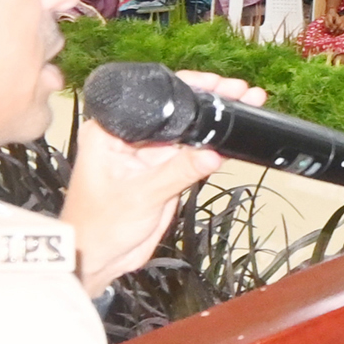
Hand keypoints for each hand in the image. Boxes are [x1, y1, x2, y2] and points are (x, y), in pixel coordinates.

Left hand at [63, 70, 259, 294]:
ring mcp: (148, 154)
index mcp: (109, 130)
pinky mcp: (163, 171)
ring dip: (213, 124)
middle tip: (240, 93)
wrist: (100, 258)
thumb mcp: (141, 195)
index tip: (216, 86)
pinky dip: (211, 148)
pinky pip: (191, 155)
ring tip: (246, 108)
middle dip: (208, 100)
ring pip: (187, 132)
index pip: (153, 99)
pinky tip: (232, 140)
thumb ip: (178, 172)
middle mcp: (129, 137)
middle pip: (174, 111)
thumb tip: (212, 153)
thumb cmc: (97, 226)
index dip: (187, 88)